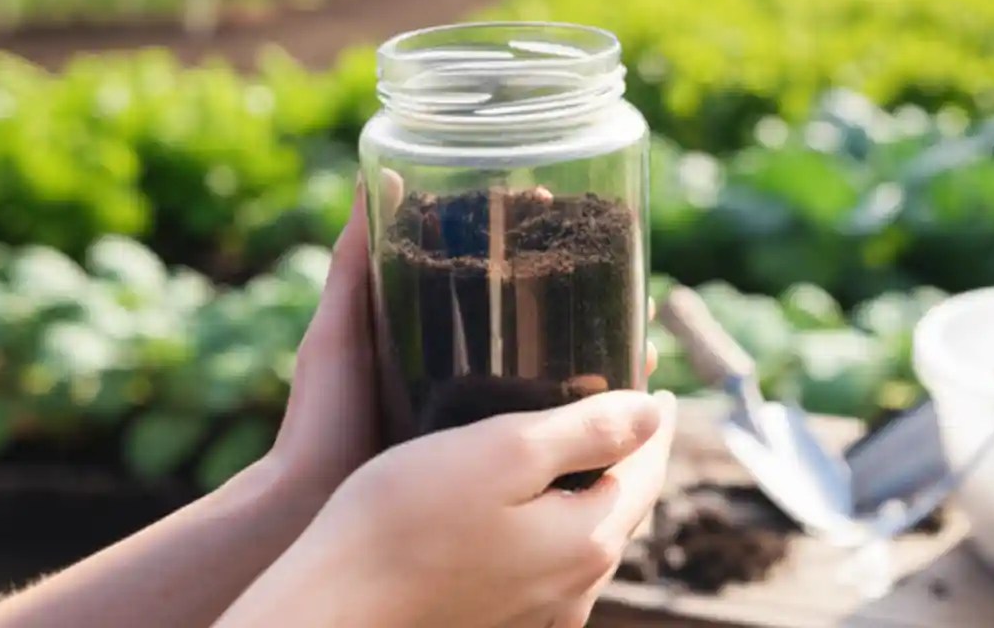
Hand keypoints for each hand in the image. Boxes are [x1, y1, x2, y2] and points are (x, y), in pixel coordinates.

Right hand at [217, 388, 677, 627]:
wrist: (333, 610)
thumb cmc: (404, 521)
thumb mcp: (503, 450)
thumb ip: (587, 430)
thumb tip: (653, 413)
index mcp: (586, 539)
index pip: (647, 471)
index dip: (654, 424)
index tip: (660, 389)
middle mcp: (571, 588)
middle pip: (621, 509)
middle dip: (629, 458)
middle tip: (626, 411)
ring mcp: (533, 614)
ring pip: (584, 543)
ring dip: (594, 496)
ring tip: (586, 457)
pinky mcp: (494, 621)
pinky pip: (547, 568)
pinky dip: (557, 529)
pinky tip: (532, 517)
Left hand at [262, 174, 658, 503]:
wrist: (308, 508)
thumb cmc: (319, 418)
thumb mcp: (337, 332)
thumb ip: (353, 264)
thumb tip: (376, 178)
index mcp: (435, 340)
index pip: (497, 285)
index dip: (531, 247)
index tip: (562, 209)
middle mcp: (469, 380)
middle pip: (543, 336)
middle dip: (589, 310)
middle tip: (629, 287)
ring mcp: (484, 423)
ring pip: (561, 387)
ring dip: (605, 364)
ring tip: (643, 345)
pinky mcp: (493, 464)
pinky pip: (553, 439)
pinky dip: (591, 422)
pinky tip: (624, 411)